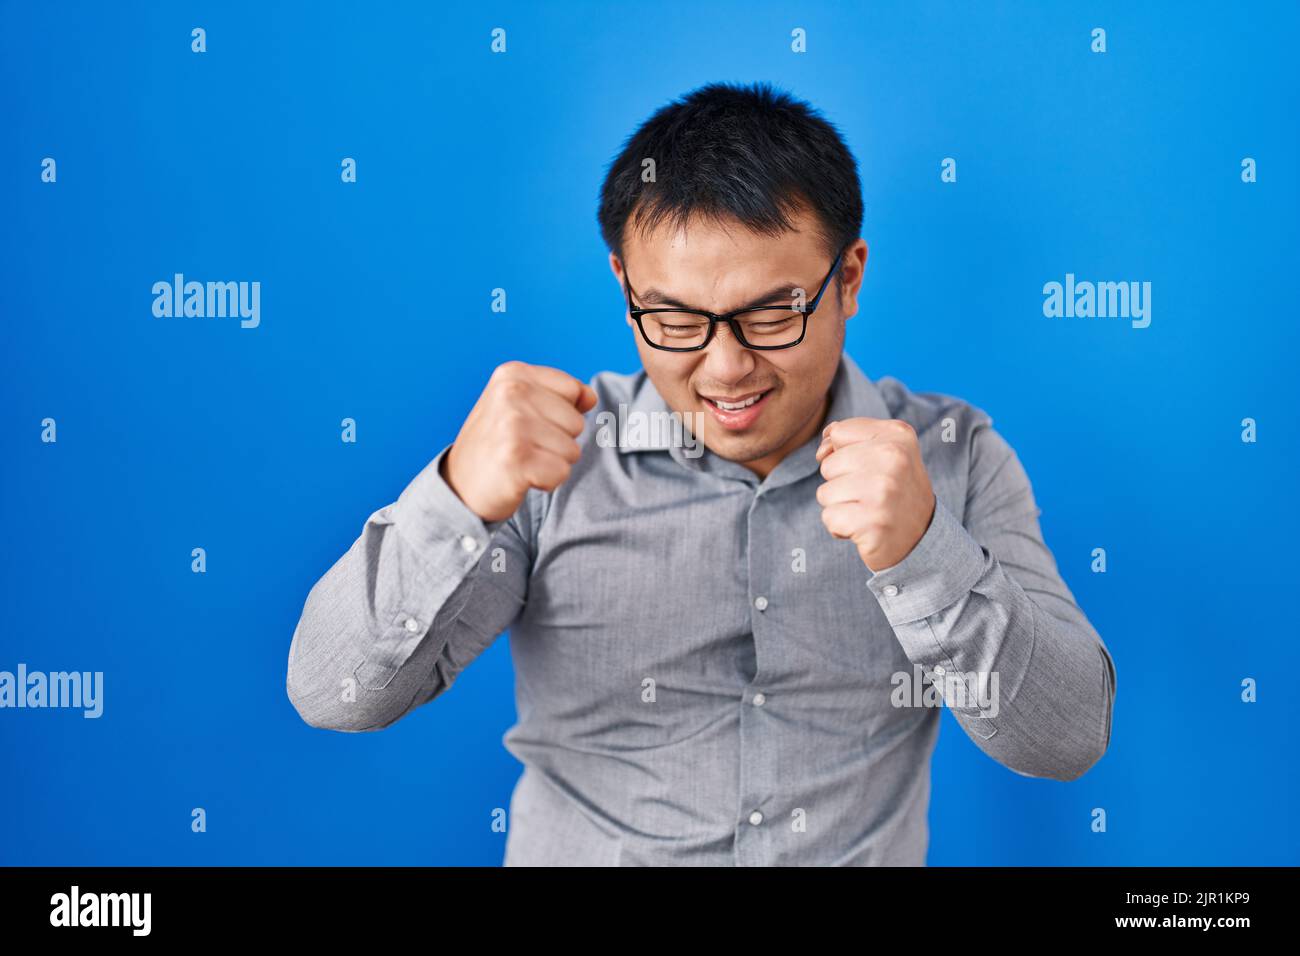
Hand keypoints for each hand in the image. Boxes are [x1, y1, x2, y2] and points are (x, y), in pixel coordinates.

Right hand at [441, 361, 597, 522]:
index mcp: (513, 374)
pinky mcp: (516, 458)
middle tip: (522, 447)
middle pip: (577, 423)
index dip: (560, 415)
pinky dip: (546, 482)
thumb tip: (590, 397)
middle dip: (557, 442)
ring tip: (520, 461)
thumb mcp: (520, 405)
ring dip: (551, 463)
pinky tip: (520, 477)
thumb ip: (559, 395)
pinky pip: (561, 472)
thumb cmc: (496, 444)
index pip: (574, 391)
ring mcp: (513, 425)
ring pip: (572, 450)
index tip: (530, 424)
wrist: (459, 486)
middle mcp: (512, 393)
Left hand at [815, 417, 935, 570]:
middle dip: (841, 483)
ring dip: (840, 506)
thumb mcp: (883, 451)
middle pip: (828, 465)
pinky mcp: (873, 522)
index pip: (837, 433)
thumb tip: (822, 449)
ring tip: (867, 510)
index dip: (842, 454)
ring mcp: (884, 490)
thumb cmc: (893, 491)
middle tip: (870, 495)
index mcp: (897, 435)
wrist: (922, 538)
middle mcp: (894, 458)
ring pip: (825, 493)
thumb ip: (848, 438)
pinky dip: (840, 528)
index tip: (868, 469)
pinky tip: (864, 528)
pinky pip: (829, 518)